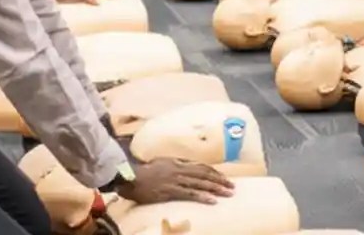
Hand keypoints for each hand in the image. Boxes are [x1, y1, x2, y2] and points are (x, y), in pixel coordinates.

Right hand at [116, 158, 234, 204]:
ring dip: (216, 189)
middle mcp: (180, 169)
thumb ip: (177, 163)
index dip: (215, 173)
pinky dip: (203, 197)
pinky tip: (212, 201)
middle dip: (220, 181)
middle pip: (205, 175)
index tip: (225, 178)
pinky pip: (190, 194)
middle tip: (233, 187)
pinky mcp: (170, 191)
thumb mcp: (163, 162)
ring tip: (228, 194)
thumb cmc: (144, 170)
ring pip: (201, 184)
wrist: (130, 177)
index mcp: (179, 162)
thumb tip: (189, 166)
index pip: (202, 167)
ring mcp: (176, 180)